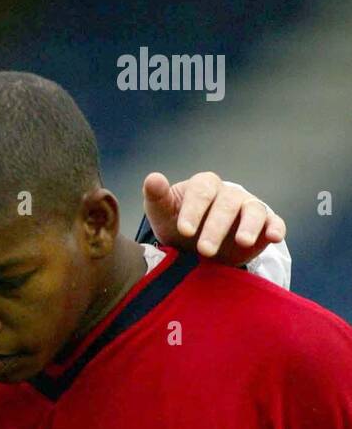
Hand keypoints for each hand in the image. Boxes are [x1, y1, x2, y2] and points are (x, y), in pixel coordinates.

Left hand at [142, 171, 285, 264]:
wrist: (197, 246)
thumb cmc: (178, 226)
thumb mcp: (163, 214)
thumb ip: (157, 197)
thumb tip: (153, 178)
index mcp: (204, 187)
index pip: (202, 191)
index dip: (194, 209)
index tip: (184, 230)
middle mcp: (228, 194)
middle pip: (227, 204)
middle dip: (217, 226)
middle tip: (205, 250)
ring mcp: (248, 208)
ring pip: (253, 210)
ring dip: (249, 226)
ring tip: (243, 242)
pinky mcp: (263, 226)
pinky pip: (273, 222)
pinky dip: (275, 228)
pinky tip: (274, 238)